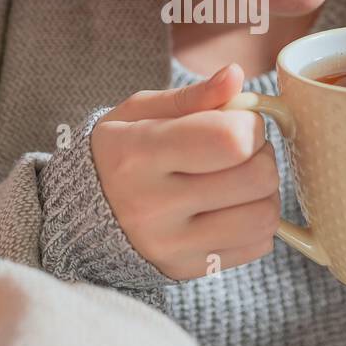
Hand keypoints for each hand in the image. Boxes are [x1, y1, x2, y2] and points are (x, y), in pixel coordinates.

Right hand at [90, 64, 280, 280]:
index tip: (237, 121)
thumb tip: (236, 76)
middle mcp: (153, 206)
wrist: (80, 215)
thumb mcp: (141, 112)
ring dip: (264, 192)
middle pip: (256, 177)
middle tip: (240, 149)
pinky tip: (231, 207)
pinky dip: (256, 222)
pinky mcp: (188, 269)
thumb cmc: (118, 152)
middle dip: (261, 154)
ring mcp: (172, 245)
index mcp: (140, 154)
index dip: (250, 124)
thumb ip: (193, 96)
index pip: (230, 140)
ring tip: (239, 179)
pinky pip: (258, 246)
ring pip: (265, 216)